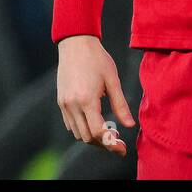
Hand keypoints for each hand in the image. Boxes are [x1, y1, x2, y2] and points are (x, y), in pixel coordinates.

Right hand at [56, 35, 135, 154]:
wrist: (76, 43)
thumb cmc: (98, 59)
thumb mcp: (113, 80)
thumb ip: (121, 105)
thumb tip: (130, 125)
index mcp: (87, 100)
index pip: (98, 132)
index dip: (112, 144)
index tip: (122, 148)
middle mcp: (73, 105)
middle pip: (87, 137)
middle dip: (104, 143)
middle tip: (118, 139)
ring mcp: (64, 104)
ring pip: (77, 133)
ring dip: (92, 137)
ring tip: (107, 130)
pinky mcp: (60, 101)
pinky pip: (70, 124)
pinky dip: (82, 129)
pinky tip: (94, 121)